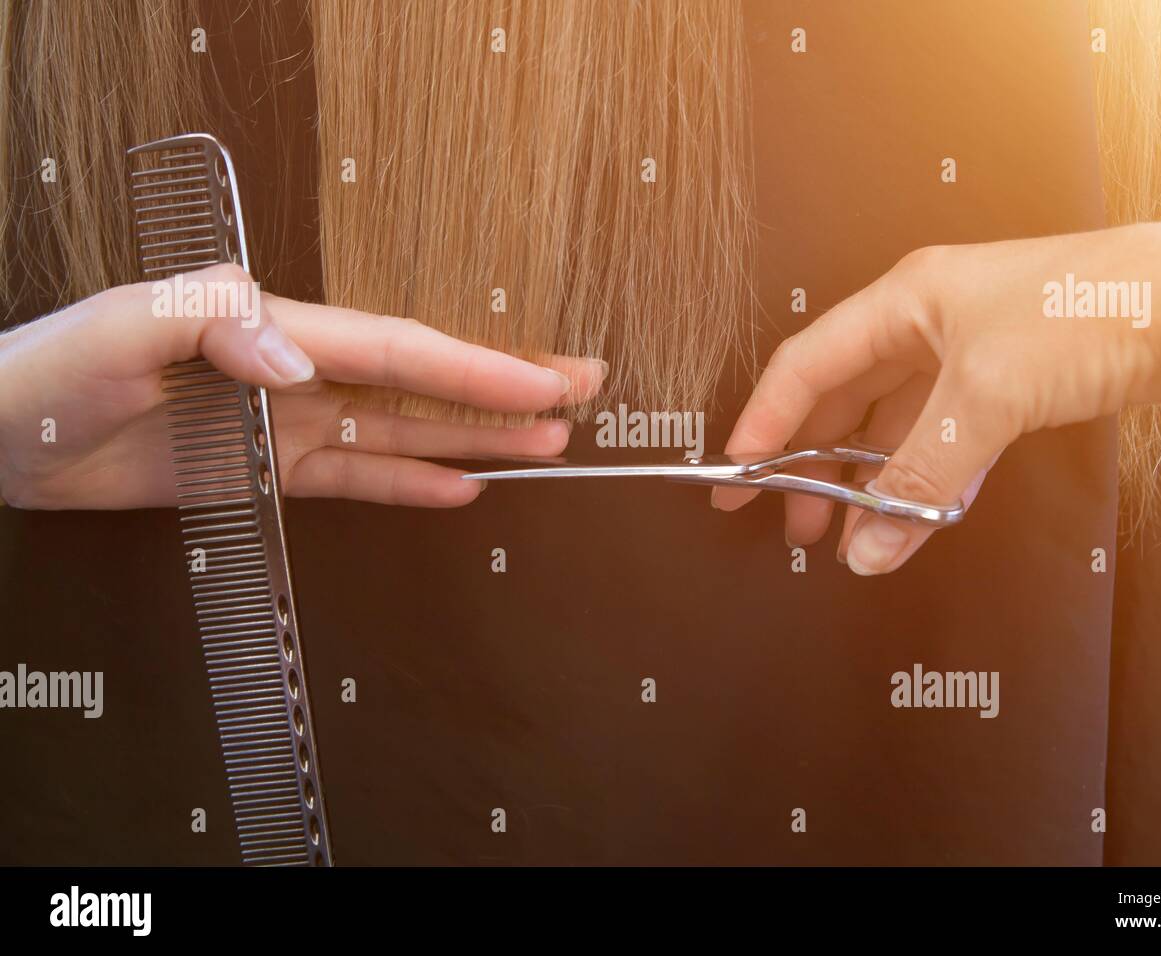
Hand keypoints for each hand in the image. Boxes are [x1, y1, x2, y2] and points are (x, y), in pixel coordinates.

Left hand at [0, 263, 604, 509]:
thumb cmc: (37, 375)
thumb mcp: (113, 332)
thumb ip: (210, 323)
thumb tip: (300, 364)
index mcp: (268, 329)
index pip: (396, 349)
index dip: (477, 367)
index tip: (542, 381)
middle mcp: (290, 372)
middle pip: (419, 381)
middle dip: (502, 388)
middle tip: (577, 391)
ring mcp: (281, 423)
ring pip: (402, 430)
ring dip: (474, 436)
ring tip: (545, 443)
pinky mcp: (262, 469)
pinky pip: (355, 476)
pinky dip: (409, 481)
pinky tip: (457, 486)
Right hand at [715, 223, 1160, 573]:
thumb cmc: (1086, 311)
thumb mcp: (983, 397)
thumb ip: (919, 477)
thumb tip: (867, 544)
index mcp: (905, 300)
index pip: (809, 362)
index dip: (767, 418)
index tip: (738, 470)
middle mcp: (928, 322)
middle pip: (845, 398)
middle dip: (812, 461)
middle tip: (787, 516)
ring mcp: (968, 353)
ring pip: (894, 424)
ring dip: (868, 478)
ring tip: (845, 530)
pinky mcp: (1006, 382)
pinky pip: (942, 437)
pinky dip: (922, 476)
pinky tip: (911, 511)